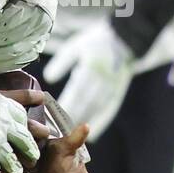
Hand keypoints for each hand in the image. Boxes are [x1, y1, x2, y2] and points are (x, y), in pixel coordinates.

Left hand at [43, 20, 133, 139]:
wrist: (125, 38)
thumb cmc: (95, 42)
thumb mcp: (76, 47)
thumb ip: (62, 63)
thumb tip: (48, 78)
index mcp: (91, 66)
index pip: (77, 88)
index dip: (67, 102)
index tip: (53, 114)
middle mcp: (103, 78)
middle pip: (87, 100)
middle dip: (73, 115)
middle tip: (58, 129)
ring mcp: (112, 85)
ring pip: (98, 106)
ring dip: (86, 119)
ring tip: (72, 134)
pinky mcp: (119, 90)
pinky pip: (110, 107)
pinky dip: (102, 120)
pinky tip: (94, 131)